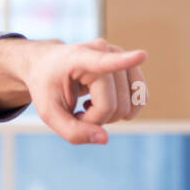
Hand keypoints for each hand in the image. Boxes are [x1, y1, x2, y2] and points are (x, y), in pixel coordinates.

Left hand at [29, 38, 145, 143]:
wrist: (47, 64)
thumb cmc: (47, 87)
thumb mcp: (49, 114)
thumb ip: (72, 131)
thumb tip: (105, 138)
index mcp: (78, 58)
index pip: (104, 62)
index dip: (124, 61)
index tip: (142, 55)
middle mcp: (104, 50)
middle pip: (113, 105)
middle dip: (95, 118)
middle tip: (77, 110)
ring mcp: (120, 55)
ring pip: (128, 105)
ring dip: (108, 116)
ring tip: (88, 104)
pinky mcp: (130, 65)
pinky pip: (139, 99)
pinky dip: (122, 110)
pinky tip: (101, 102)